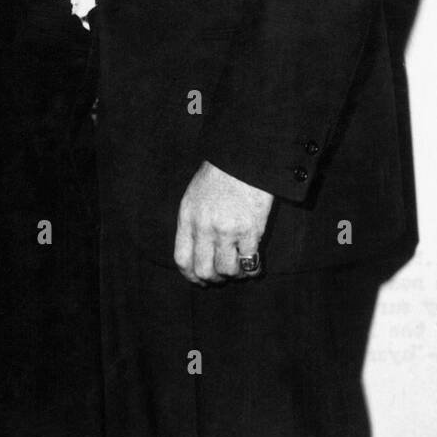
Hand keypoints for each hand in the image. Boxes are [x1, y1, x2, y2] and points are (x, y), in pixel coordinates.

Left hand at [174, 161, 273, 285]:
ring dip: (234, 274)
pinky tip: (254, 266)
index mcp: (187, 217)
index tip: (199, 279)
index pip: (182, 259)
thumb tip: (197, 253)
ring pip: (227, 270)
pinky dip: (252, 270)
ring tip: (239, 269)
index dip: (191, 276)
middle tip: (221, 277)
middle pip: (204, 270)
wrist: (244, 157)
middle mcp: (204, 227)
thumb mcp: (194, 196)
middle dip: (213, 279)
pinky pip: (250, 262)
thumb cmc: (219, 175)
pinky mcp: (250, 230)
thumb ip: (192, 223)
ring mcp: (227, 230)